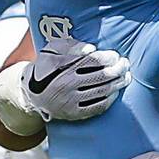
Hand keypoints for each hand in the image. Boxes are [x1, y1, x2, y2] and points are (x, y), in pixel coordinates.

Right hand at [0, 40, 129, 131]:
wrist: (32, 94)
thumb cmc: (46, 67)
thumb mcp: (52, 50)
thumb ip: (70, 45)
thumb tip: (91, 48)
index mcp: (61, 66)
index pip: (92, 60)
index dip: (108, 57)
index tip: (115, 55)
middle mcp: (66, 84)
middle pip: (101, 76)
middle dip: (118, 69)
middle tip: (125, 63)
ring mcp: (70, 101)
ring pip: (102, 91)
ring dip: (118, 83)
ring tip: (126, 76)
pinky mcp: (73, 113)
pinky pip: (97, 107)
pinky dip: (110, 99)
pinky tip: (116, 92)